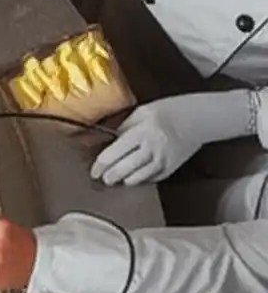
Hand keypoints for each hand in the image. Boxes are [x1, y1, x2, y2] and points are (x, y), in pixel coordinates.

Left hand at [91, 91, 256, 185]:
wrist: (199, 117)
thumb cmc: (167, 111)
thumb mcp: (142, 112)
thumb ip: (124, 127)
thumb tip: (107, 141)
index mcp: (141, 132)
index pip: (113, 154)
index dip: (100, 165)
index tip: (94, 171)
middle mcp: (151, 148)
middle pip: (123, 170)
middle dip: (109, 177)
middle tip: (103, 178)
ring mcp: (162, 160)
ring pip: (136, 179)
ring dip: (123, 180)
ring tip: (116, 178)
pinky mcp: (171, 167)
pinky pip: (151, 179)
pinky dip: (140, 180)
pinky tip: (134, 177)